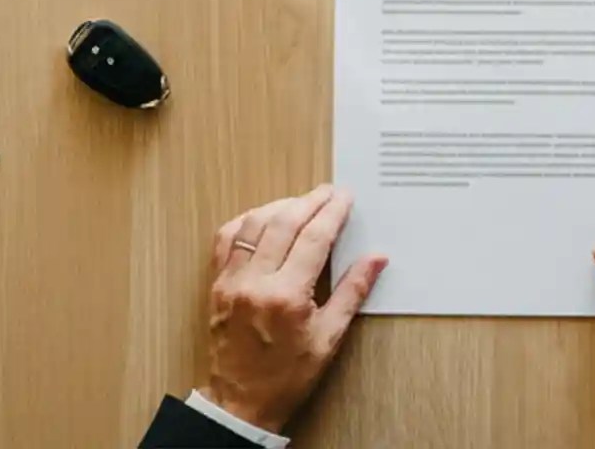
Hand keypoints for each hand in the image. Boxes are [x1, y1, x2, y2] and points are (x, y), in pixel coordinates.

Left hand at [200, 185, 387, 432]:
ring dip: (279, 206)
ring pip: (253, 224)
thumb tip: (376, 259)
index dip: (332, 212)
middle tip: (329, 192)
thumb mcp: (329, 337)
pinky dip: (246, 221)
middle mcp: (255, 282)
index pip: (314, 238)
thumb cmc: (286, 376)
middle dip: (310, 201)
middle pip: (284, 222)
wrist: (240, 402)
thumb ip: (353, 292)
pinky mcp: (217, 285)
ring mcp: (232, 281)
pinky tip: (262, 218)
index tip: (344, 198)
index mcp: (287, 296)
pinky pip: (227, 239)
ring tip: (301, 202)